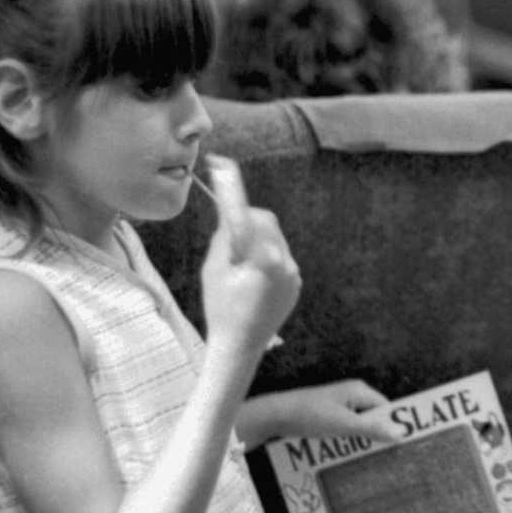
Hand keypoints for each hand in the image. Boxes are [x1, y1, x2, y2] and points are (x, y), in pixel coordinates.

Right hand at [199, 154, 300, 357]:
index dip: (232, 188)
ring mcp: (293, 273)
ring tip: (238, 267)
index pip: (246, 213)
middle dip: (247, 221)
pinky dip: (266, 256)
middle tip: (228, 238)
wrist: (240, 347)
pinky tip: (251, 279)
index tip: (222, 165)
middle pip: (266, 222)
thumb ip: (225, 235)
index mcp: (263, 258)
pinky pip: (280, 257)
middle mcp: (285, 262)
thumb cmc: (220, 308)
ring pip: (274, 238)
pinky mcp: (296, 282)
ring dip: (257, 240)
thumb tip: (229, 209)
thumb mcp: (215, 268)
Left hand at [246, 379, 400, 445]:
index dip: (394, 426)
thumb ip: (372, 430)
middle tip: (388, 456)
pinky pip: (348, 428)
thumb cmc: (311, 415)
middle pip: (375, 417)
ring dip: (363, 440)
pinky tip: (349, 455)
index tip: (403, 446)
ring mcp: (340, 404)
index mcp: (360, 391)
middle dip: (379, 435)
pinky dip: (350, 440)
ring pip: (360, 425)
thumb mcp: (344, 425)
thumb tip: (400, 434)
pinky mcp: (330, 415)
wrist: (277, 414)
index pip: (387, 409)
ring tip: (370, 459)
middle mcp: (353, 394)